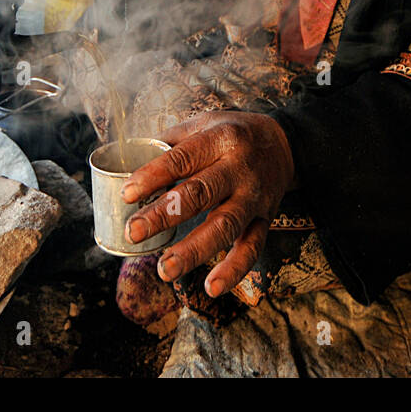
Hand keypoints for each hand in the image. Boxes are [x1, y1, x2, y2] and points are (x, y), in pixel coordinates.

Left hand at [122, 110, 293, 297]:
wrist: (284, 144)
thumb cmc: (233, 134)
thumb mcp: (204, 124)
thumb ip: (170, 143)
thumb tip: (126, 163)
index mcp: (220, 139)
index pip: (182, 159)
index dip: (153, 176)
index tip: (127, 195)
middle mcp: (239, 168)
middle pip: (200, 194)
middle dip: (164, 215)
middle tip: (133, 233)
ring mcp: (253, 197)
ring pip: (224, 225)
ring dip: (194, 250)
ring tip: (165, 269)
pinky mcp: (265, 219)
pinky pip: (252, 248)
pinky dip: (234, 270)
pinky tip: (211, 287)